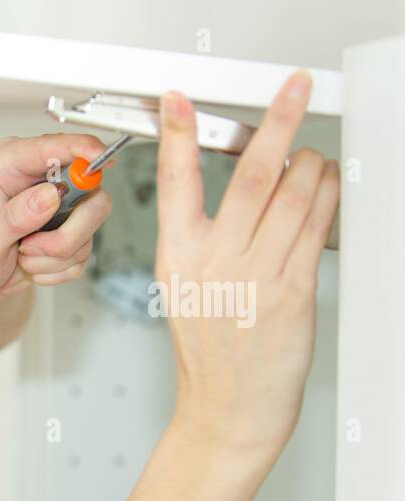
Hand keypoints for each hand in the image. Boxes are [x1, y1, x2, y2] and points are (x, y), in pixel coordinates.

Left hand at [0, 133, 114, 298]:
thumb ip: (14, 218)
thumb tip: (50, 195)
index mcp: (11, 165)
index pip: (55, 146)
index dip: (83, 149)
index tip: (100, 159)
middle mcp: (40, 178)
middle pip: (90, 190)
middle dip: (65, 232)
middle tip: (30, 246)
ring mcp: (59, 205)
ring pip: (88, 227)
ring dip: (55, 255)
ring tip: (22, 255)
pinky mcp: (68, 230)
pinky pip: (83, 253)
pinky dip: (56, 268)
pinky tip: (31, 264)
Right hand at [157, 70, 339, 461]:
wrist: (228, 408)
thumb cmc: (210, 352)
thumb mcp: (185, 287)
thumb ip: (205, 235)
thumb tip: (243, 180)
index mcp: (178, 258)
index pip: (174, 182)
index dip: (179, 135)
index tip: (182, 102)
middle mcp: (215, 263)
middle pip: (252, 174)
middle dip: (277, 122)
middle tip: (291, 91)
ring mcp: (256, 276)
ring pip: (294, 193)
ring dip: (311, 162)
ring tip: (312, 156)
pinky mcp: (293, 290)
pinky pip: (317, 225)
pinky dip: (328, 193)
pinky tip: (328, 183)